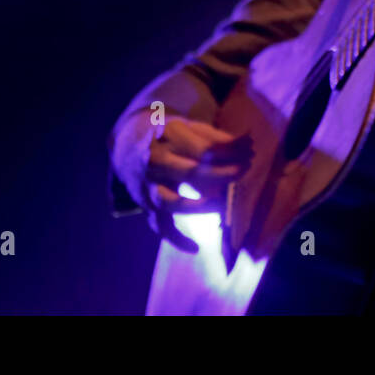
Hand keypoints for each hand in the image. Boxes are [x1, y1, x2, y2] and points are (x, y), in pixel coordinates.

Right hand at [111, 112, 252, 253]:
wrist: (126, 145)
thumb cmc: (167, 135)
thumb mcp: (187, 126)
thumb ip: (214, 136)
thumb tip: (245, 144)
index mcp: (167, 138)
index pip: (203, 148)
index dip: (229, 152)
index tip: (249, 152)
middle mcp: (156, 162)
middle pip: (191, 173)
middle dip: (222, 174)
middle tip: (244, 170)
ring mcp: (149, 186)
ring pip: (172, 202)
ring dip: (200, 206)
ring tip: (223, 204)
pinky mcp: (146, 205)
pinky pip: (159, 226)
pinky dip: (176, 239)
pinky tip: (196, 248)